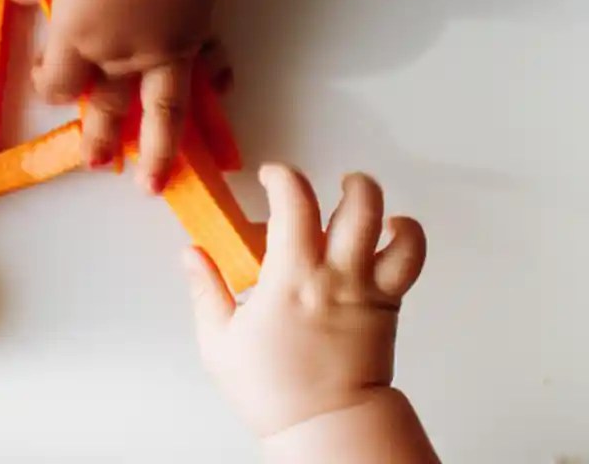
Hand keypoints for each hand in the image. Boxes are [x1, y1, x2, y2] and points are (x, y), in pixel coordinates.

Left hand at [0, 0, 228, 192]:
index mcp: (79, 37)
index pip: (57, 83)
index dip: (46, 82)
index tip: (43, 70)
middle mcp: (122, 56)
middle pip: (104, 108)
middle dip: (97, 139)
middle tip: (94, 166)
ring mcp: (166, 50)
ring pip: (161, 111)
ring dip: (157, 151)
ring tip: (153, 183)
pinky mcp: (199, 33)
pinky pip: (207, 68)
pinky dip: (214, 82)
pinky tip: (218, 91)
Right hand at [183, 164, 427, 437]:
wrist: (325, 425)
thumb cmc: (273, 390)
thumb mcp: (219, 341)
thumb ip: (206, 290)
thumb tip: (191, 255)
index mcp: (290, 278)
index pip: (295, 202)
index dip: (283, 177)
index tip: (271, 176)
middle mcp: (336, 275)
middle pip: (359, 203)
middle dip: (345, 183)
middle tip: (328, 187)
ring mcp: (368, 289)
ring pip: (395, 228)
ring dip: (380, 207)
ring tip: (359, 202)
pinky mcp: (388, 307)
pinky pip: (410, 261)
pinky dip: (406, 239)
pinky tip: (388, 236)